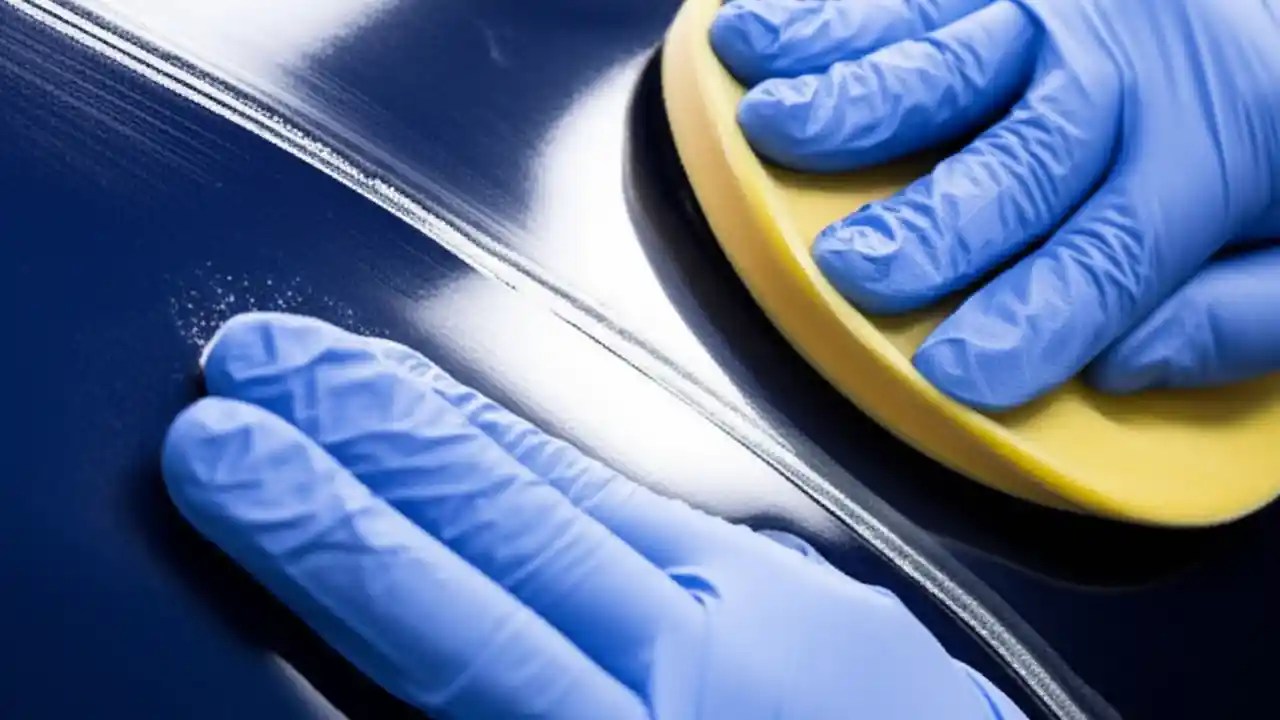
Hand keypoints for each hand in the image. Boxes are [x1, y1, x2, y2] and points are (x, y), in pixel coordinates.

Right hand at [161, 312, 1024, 718]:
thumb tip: (396, 702)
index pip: (444, 618)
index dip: (321, 532)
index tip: (227, 458)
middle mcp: (717, 664)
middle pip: (509, 519)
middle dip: (366, 432)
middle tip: (257, 361)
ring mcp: (786, 612)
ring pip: (585, 486)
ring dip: (451, 425)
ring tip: (350, 371)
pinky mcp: (829, 592)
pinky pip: (660, 505)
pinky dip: (560, 465)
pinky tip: (503, 445)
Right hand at [711, 0, 1279, 408]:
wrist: (1278, 0)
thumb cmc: (1277, 128)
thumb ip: (1240, 317)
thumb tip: (1126, 363)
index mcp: (1214, 152)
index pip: (1113, 255)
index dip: (1036, 316)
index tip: (961, 372)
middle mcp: (1124, 74)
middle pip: (1020, 161)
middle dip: (934, 219)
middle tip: (859, 264)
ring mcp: (1056, 9)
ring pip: (945, 58)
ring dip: (851, 93)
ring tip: (771, 121)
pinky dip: (825, 14)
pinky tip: (758, 27)